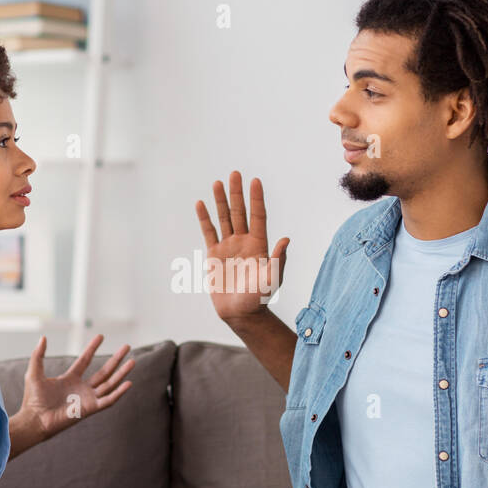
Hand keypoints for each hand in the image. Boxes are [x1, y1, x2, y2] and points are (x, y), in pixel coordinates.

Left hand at [16, 334, 133, 442]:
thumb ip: (39, 355)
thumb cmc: (33, 399)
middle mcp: (82, 388)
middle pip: (104, 371)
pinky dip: (119, 393)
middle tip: (127, 346)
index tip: (101, 336)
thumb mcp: (34, 372)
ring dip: (122, 373)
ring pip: (110, 384)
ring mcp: (87, 399)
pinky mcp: (90, 409)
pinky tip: (128, 382)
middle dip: (116, 359)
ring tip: (132, 361)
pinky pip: (108, 400)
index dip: (92, 348)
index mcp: (70, 379)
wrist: (35, 419)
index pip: (85, 361)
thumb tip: (43, 338)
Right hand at [195, 171, 288, 323]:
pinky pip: (209, 232)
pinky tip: (201, 203)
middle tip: (235, 173)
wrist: (240, 313)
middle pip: (240, 212)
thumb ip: (278, 260)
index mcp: (259, 245)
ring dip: (221, 200)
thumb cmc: (258, 299)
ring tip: (218, 183)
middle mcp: (244, 241)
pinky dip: (205, 218)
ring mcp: (228, 246)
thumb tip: (286, 239)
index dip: (256, 199)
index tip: (255, 181)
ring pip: (224, 218)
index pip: (258, 216)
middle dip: (237, 193)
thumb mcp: (272, 280)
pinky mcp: (214, 254)